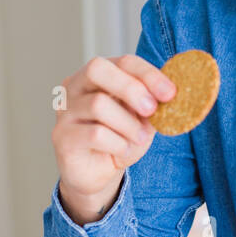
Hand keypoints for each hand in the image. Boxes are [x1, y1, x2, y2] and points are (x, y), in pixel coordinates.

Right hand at [51, 54, 175, 222]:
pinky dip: (119, 144)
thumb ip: (152, 104)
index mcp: (98, 76)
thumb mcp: (142, 120)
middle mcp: (75, 87)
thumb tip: (173, 95)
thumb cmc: (119, 140)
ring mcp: (65, 111)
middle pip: (97, 68)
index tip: (170, 93)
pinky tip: (123, 152)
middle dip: (130, 88)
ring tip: (138, 139)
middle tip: (151, 109)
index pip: (122, 61)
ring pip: (98, 104)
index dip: (148, 74)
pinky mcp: (62, 136)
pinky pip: (96, 134)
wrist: (96, 174)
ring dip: (128, 124)